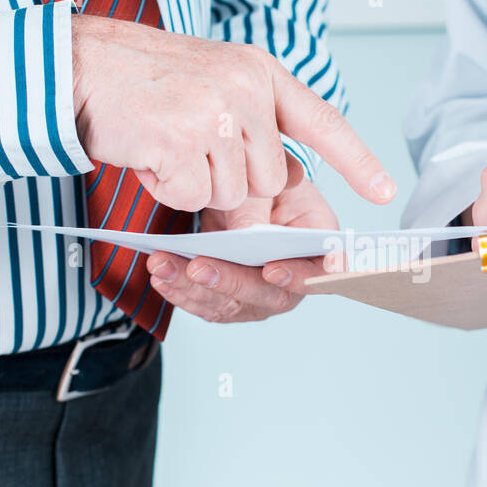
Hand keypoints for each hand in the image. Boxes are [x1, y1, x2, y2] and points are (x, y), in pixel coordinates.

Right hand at [70, 14, 395, 210]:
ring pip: (232, 195)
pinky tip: (148, 154)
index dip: (356, 159)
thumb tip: (263, 206)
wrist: (71, 65)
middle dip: (232, 186)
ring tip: (164, 144)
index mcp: (260, 71)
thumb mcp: (211, 86)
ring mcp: (217, 112)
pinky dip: (168, 189)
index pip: (322, 121)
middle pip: (270, 182)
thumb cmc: (138, 82)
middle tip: (189, 151)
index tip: (386, 191)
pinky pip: (194, 199)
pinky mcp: (184, 140)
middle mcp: (247, 87)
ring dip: (195, 186)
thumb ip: (247, 134)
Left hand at [144, 178, 337, 322]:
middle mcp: (296, 278)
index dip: (302, 276)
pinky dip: (181, 292)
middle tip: (200, 266)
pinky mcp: (234, 302)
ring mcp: (264, 295)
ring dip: (195, 288)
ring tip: (163, 264)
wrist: (246, 190)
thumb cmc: (267, 180)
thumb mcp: (266, 181)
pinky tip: (161, 276)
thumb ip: (256, 206)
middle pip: (271, 295)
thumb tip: (243, 235)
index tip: (272, 270)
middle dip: (232, 282)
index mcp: (320, 244)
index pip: (325, 271)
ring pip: (232, 305)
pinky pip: (208, 306)